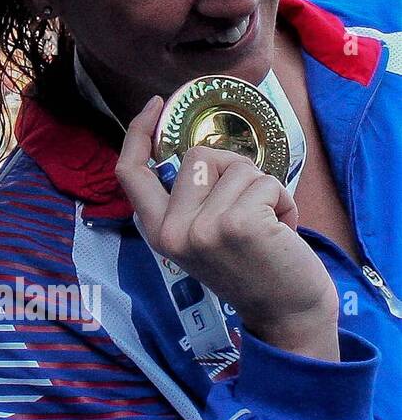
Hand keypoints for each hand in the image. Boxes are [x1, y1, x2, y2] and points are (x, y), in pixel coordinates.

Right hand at [117, 96, 339, 360]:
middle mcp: (171, 231)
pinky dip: (283, 199)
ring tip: (269, 223)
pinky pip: (263, 181)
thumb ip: (190, 200)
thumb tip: (198, 152)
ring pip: (235, 166)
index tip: (156, 106)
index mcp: (157, 231)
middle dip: (234, 169)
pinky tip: (284, 229)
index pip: (131, 173)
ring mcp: (201, 229)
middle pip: (197, 157)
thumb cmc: (253, 266)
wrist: (288, 313)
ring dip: (263, 188)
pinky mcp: (236, 225)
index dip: (138, 133)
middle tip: (251, 206)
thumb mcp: (203, 235)